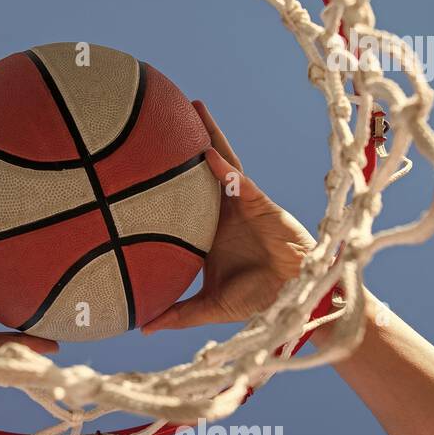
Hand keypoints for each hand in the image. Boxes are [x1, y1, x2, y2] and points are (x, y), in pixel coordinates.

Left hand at [141, 101, 315, 334]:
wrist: (294, 301)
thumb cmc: (256, 299)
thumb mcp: (209, 306)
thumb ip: (177, 313)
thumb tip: (141, 326)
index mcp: (206, 228)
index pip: (181, 194)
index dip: (166, 174)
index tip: (138, 157)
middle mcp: (222, 211)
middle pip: (199, 169)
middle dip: (186, 141)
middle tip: (162, 113)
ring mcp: (242, 204)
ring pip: (222, 163)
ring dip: (208, 136)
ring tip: (192, 108)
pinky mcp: (263, 204)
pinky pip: (241, 181)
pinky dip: (226, 168)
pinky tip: (209, 153)